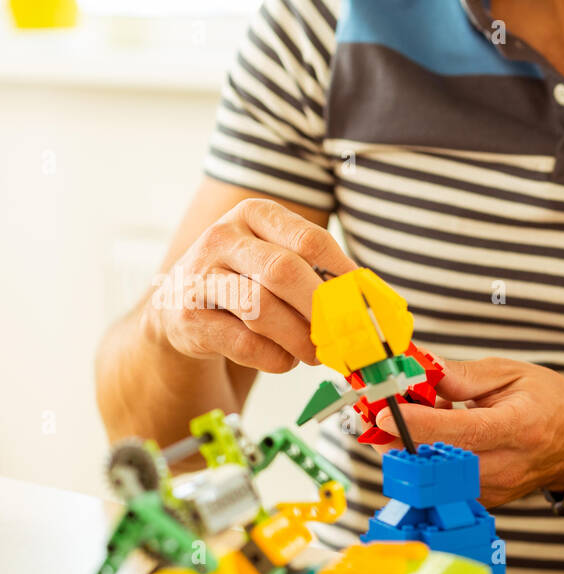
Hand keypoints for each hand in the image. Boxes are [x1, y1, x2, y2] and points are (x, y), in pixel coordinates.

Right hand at [143, 198, 354, 371]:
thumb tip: (372, 303)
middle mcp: (223, 237)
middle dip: (320, 309)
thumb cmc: (247, 282)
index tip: (366, 304)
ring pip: (262, 309)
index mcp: (255, 215)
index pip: (310, 240)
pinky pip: (245, 343)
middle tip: (341, 334)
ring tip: (313, 352)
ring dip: (299, 339)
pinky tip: (282, 357)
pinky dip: (274, 358)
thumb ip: (319, 273)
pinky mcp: (188, 317)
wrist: (181, 307)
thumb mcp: (279, 260)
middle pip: (285, 271)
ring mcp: (200, 276)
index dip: (344, 276)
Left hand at [373, 357, 563, 506]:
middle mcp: (507, 465)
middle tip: (382, 408)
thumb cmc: (552, 401)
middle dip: (399, 437)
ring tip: (420, 414)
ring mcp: (496, 489)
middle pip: (438, 461)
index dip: (416, 424)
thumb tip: (419, 373)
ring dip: (413, 448)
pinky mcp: (487, 499)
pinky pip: (444, 483)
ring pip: (435, 475)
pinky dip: (429, 460)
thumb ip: (462, 376)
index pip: (459, 432)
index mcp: (518, 427)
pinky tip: (437, 435)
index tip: (382, 411)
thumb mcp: (512, 374)